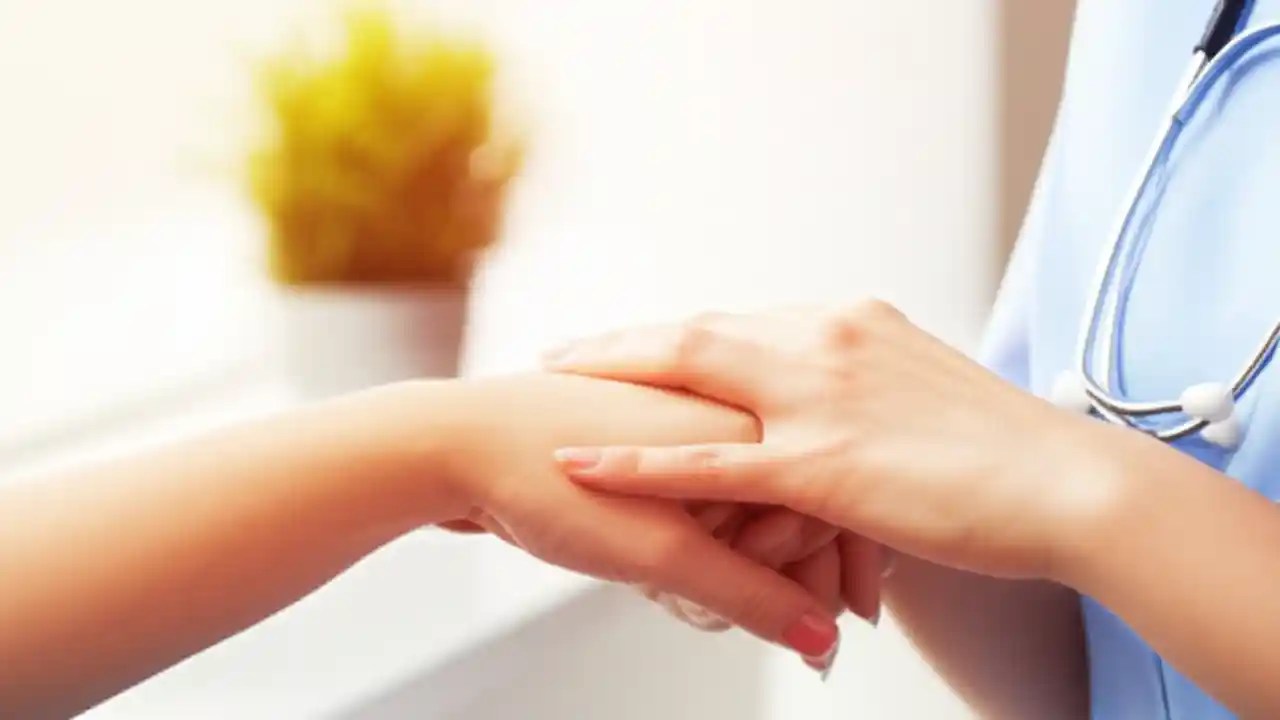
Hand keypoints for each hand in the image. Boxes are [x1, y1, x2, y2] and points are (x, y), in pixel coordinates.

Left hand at [436, 374, 841, 664]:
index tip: (763, 612)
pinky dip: (678, 545)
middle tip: (700, 609)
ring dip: (710, 567)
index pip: (818, 507)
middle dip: (753, 576)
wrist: (446, 443)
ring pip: (730, 514)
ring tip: (665, 597)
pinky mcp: (638, 442)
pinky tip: (645, 576)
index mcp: (737, 420)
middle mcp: (713, 411)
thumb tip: (822, 641)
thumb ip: (752, 597)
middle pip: (776, 513)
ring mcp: (674, 425)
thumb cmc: (545, 481)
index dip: (803, 574)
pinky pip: (686, 504)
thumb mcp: (662, 554)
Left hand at [543, 303, 1131, 581]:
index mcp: (850, 324)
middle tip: (562, 352)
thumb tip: (842, 416)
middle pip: (697, 329)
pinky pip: (704, 460)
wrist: (1070, 484)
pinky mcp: (819, 461)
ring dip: (609, 377)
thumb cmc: (1007, 455)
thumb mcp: (925, 397)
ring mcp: (818, 396)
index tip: (636, 344)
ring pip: (688, 372)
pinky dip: (635, 460)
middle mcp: (825, 339)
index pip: (742, 323)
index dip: (679, 336)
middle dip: (621, 342)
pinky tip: (582, 461)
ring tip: (550, 384)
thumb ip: (869, 394)